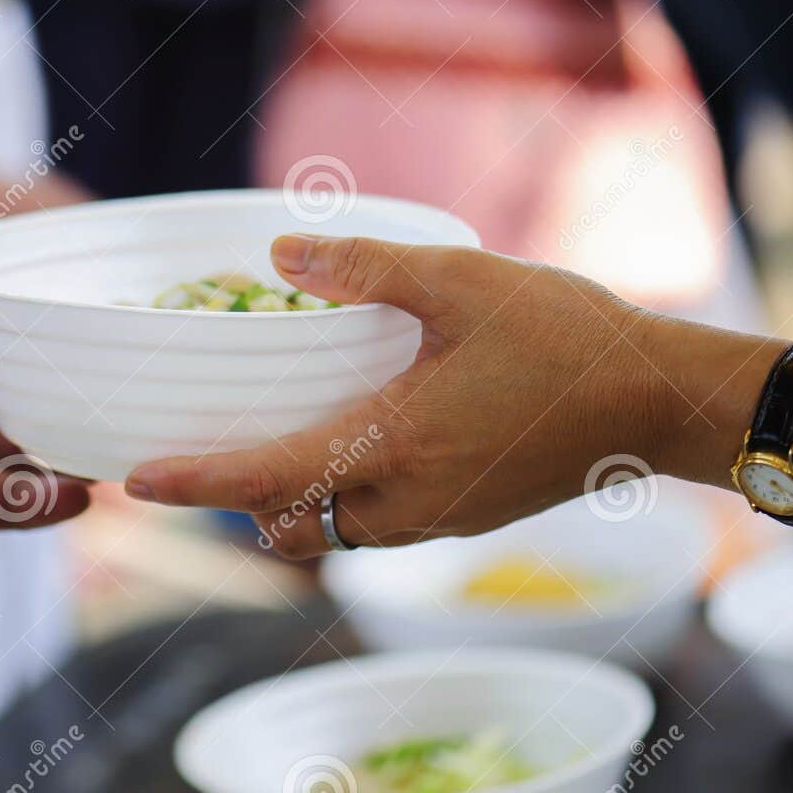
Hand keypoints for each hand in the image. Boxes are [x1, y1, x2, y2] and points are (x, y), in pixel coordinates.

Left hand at [123, 235, 656, 557]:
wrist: (656, 398)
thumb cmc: (563, 336)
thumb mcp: (461, 282)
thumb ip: (366, 269)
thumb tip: (279, 258)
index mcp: (392, 447)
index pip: (266, 479)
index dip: (195, 482)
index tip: (136, 482)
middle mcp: (407, 502)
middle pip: (291, 526)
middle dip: (241, 500)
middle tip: (211, 448)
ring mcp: (440, 520)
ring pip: (336, 533)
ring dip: (293, 503)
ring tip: (273, 442)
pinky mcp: (467, 518)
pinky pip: (379, 526)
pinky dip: (343, 501)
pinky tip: (352, 441)